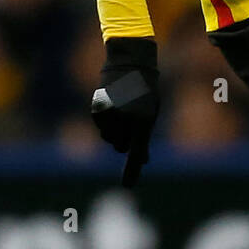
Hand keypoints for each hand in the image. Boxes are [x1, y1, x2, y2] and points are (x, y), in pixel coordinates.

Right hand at [91, 37, 158, 185]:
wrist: (130, 62)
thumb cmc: (146, 90)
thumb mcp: (152, 113)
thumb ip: (144, 138)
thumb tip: (143, 161)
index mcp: (143, 121)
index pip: (136, 152)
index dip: (132, 171)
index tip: (127, 186)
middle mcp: (125, 119)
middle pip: (120, 147)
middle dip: (125, 140)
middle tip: (131, 120)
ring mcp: (110, 113)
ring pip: (109, 138)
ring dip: (115, 131)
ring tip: (123, 109)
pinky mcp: (97, 109)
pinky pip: (101, 126)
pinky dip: (106, 122)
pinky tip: (113, 104)